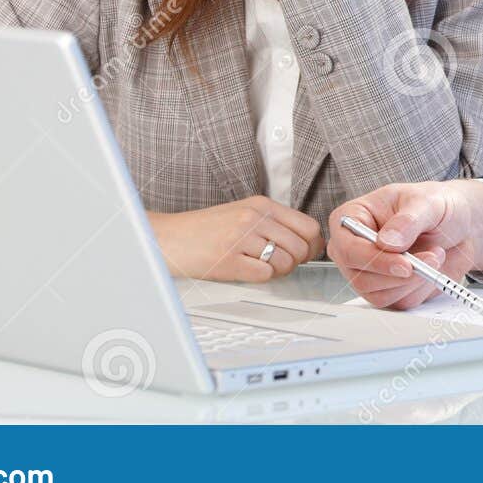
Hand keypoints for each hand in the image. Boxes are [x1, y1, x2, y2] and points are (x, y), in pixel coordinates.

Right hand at [147, 196, 323, 281]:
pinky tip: (246, 270)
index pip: (308, 226)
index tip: (307, 252)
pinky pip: (264, 275)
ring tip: (258, 265)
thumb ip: (273, 222)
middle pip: (300, 247)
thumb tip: (307, 239)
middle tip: (278, 262)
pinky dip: (260, 277)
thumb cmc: (205, 229)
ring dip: (277, 271)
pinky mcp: (229, 261)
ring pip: (285, 263)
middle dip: (295, 261)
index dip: (312, 244)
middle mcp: (254, 219)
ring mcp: (241, 239)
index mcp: (261, 205)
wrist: (169, 238)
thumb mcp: (242, 213)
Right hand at [327, 179, 482, 309]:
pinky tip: (438, 270)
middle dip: (407, 272)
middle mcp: (357, 249)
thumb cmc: (442, 204)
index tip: (407, 262)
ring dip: (421, 281)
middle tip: (434, 254)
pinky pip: (403, 305)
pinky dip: (428, 291)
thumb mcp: (430, 200)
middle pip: (363, 277)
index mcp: (354, 218)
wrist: (465, 225)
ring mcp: (372, 274)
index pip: (345, 246)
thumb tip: (388, 240)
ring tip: (438, 254)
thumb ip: (409, 218)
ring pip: (385, 296)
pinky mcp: (391, 294)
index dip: (375, 259)